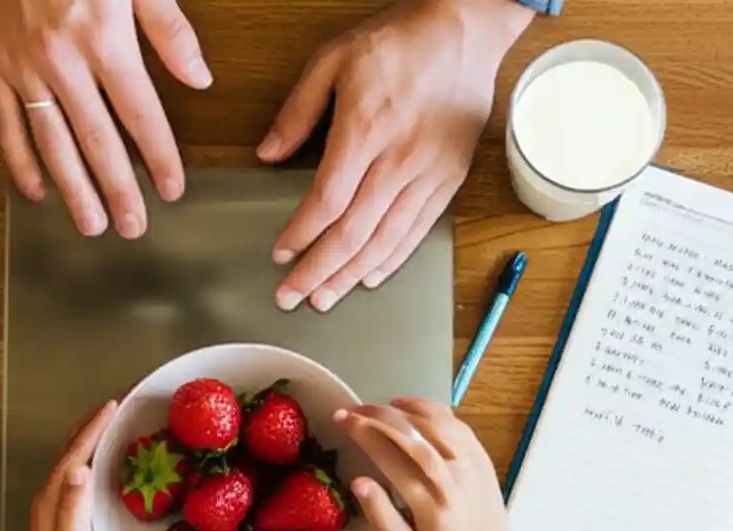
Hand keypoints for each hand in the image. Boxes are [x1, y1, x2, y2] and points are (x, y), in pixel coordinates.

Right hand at [0, 0, 212, 238]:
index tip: (173, 190)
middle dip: (119, 189)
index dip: (160, 157)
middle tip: (134, 228)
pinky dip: (20, 161)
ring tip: (92, 225)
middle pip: (97, 140)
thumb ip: (170, 30)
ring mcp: (20, 67)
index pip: (141, 115)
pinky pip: (4, 124)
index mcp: (104, 40)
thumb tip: (201, 80)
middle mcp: (62, 61)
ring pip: (51, 142)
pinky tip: (37, 191)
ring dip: (74, 189)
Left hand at [11, 400, 117, 530]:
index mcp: (54, 499)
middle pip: (73, 449)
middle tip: (123, 402)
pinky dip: (95, 456)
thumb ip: (73, 510)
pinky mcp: (65, 516)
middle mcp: (51, 497)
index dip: (96, 426)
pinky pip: (80, 475)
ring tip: (118, 420)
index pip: (76, 452)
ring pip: (75, 459)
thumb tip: (79, 469)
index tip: (116, 403)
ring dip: (94, 437)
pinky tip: (110, 459)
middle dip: (95, 422)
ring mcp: (55, 506)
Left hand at [259, 0, 533, 311]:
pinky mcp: (450, 178)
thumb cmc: (399, 41)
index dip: (301, 234)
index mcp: (365, 129)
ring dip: (352, 274)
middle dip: (319, 270)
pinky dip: (392, 258)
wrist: (464, 31)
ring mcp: (429, 173)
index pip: (327, 200)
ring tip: (326, 297)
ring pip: (386, 239)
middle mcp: (399, 159)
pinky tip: (370, 276)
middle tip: (292, 296)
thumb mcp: (333, 59)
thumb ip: (298, 110)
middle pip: (354, 232)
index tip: (281, 253)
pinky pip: (418, 229)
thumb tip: (268, 153)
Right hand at [334, 397, 526, 530]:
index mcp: (432, 505)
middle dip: (378, 416)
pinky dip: (432, 409)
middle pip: (414, 433)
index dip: (363, 434)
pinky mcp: (482, 459)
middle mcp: (455, 479)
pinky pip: (457, 424)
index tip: (341, 420)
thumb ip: (382, 520)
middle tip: (352, 410)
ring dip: (405, 408)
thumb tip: (359, 482)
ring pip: (437, 422)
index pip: (391, 457)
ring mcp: (472, 465)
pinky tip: (411, 407)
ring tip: (377, 406)